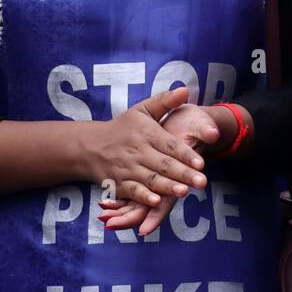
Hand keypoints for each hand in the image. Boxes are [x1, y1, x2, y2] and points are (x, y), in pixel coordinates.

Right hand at [80, 88, 206, 207]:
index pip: (170, 145)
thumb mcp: (142, 110)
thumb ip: (165, 102)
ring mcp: (127, 169)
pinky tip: (156, 202)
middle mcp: (137, 152)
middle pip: (163, 165)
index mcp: (147, 133)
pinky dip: (143, 197)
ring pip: (151, 179)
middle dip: (183, 174)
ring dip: (167, 187)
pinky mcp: (119, 184)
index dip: (186, 154)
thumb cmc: (123, 127)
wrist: (89, 146)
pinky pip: (132, 192)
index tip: (201, 163)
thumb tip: (185, 90)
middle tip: (202, 182)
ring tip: (184, 192)